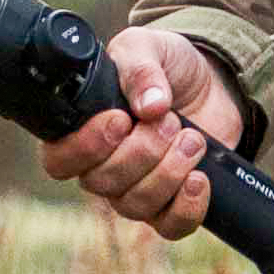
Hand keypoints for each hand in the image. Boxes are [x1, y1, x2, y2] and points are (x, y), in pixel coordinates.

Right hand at [38, 26, 246, 238]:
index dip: (86, 148)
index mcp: (82, 130)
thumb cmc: (168, 66)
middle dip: (143, 151)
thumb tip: (150, 105)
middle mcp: (102, 167)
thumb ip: (140, 67)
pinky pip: (169, 226)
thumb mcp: (149, 47)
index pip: (59, 161)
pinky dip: (187, 206)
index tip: (121, 119)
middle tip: (169, 120)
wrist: (214, 84)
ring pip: (135, 205)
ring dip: (168, 171)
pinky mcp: (171, 204)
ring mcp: (135, 190)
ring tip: (192, 138)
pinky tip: (200, 178)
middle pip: (102, 184)